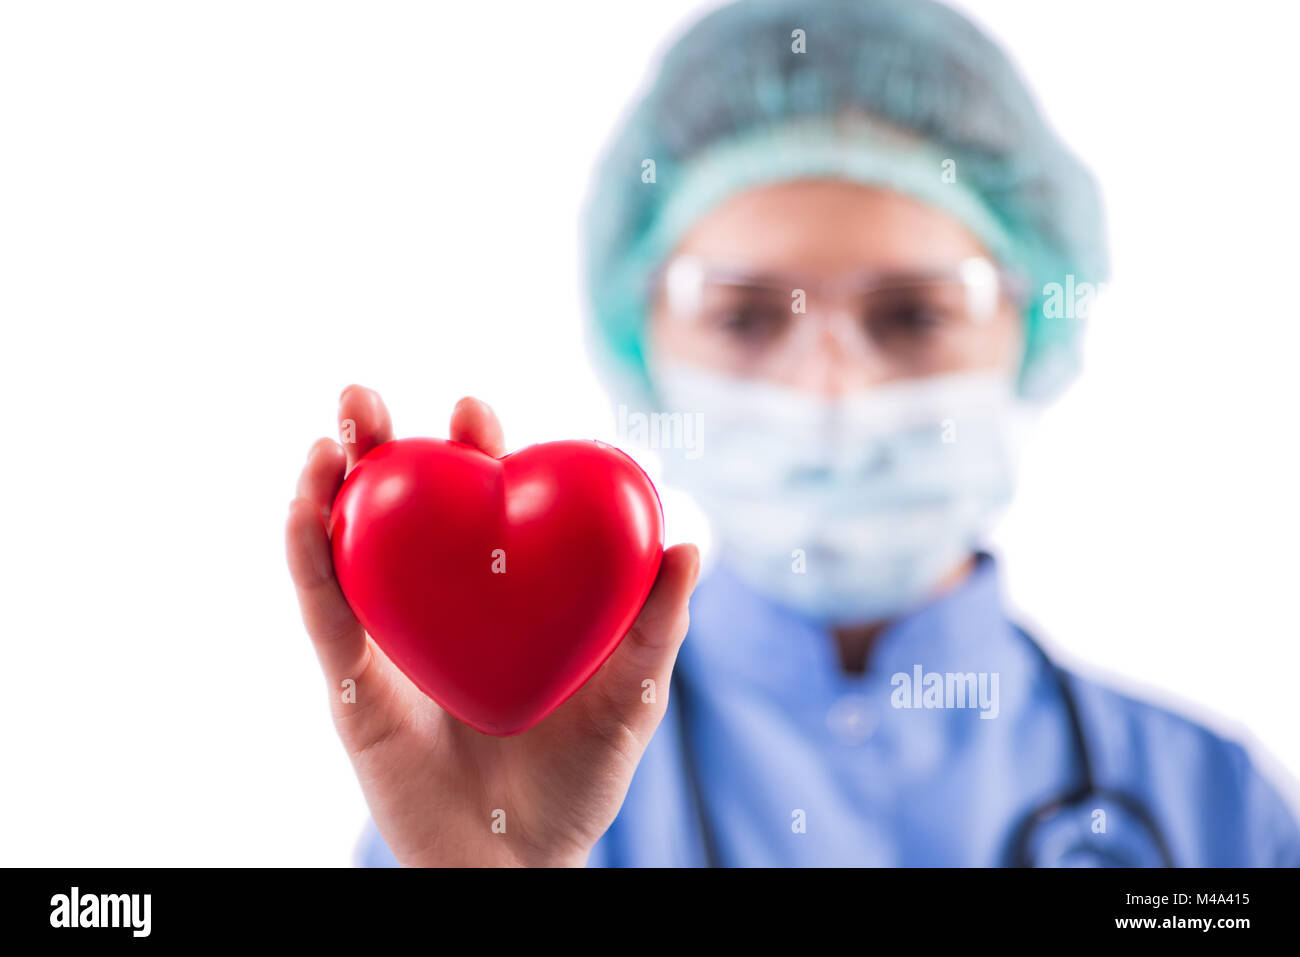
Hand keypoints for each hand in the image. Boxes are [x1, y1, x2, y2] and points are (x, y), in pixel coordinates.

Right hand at [286, 385, 699, 865]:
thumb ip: (657, 621)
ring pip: (343, 542)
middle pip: (396, 506)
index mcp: (495, 591)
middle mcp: (436, 601)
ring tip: (332, 426)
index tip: (472, 410)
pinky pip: (320, 608)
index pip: (476, 503)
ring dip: (327, 479)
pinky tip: (305, 503)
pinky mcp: (348, 681)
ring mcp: (386, 637)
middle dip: (378, 443)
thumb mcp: (631, 691)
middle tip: (364, 396)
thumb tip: (688, 539)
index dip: (469, 450)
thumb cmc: (579, 778)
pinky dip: (305, 553)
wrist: (518, 861)